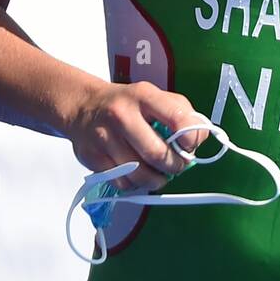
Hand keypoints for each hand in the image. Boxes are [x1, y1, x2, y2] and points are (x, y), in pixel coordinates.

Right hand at [67, 79, 210, 192]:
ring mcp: (104, 137)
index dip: (190, 138)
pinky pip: (122, 182)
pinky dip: (135, 184)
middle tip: (177, 166)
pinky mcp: (92, 157)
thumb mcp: (155, 97)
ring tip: (159, 174)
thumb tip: (196, 142)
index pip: (177, 118)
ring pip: (139, 174)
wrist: (82, 106)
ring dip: (156, 180)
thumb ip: (180, 114)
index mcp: (144, 96)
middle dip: (174, 166)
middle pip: (157, 154)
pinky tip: (137, 174)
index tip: (189, 147)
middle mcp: (122, 114)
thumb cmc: (127, 104)